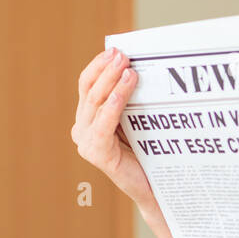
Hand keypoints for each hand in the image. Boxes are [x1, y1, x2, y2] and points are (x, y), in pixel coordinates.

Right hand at [71, 48, 167, 233]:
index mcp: (88, 118)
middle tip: (122, 54)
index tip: (115, 49)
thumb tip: (135, 66)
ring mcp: (86, 143)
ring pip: (95, 104)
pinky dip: (112, 107)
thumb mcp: (137, 120)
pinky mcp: (96, 155)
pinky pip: (103, 125)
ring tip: (128, 68)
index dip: (99, 66)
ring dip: (111, 83)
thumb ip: (129, 99)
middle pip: (89, 91)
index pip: (88, 85)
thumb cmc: (149, 152)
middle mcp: (82, 129)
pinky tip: (121, 93)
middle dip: (106, 69)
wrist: (156, 188)